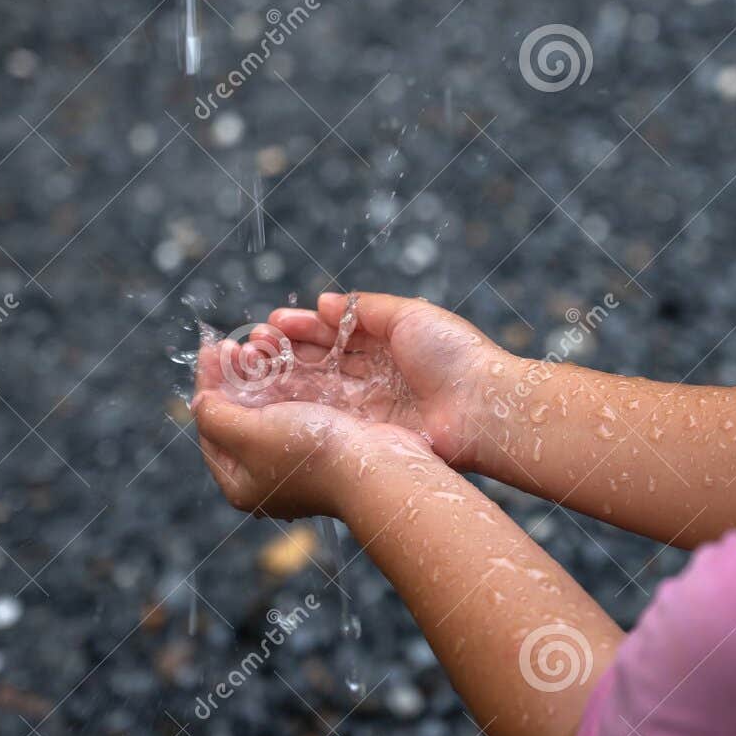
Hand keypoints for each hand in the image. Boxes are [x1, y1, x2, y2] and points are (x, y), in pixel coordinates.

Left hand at [193, 343, 434, 517]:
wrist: (376, 465)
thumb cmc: (311, 454)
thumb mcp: (249, 435)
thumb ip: (215, 417)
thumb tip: (198, 400)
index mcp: (241, 482)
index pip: (210, 428)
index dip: (207, 386)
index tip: (210, 351)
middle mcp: (266, 472)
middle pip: (238, 415)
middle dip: (234, 376)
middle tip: (232, 345)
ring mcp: (296, 457)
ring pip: (268, 406)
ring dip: (260, 372)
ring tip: (257, 344)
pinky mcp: (325, 439)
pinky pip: (296, 403)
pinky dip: (288, 378)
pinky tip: (285, 356)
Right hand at [255, 291, 506, 469]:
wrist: (483, 408)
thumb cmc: (454, 356)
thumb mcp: (410, 316)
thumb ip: (365, 308)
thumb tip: (323, 302)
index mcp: (386, 345)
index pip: (333, 333)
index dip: (301, 328)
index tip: (271, 323)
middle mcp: (373, 377)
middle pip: (319, 361)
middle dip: (284, 351)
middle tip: (253, 344)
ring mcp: (369, 407)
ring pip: (317, 388)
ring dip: (283, 375)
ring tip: (253, 362)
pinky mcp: (368, 433)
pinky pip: (326, 417)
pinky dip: (298, 405)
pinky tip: (271, 394)